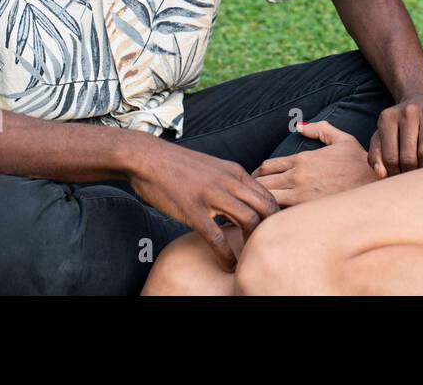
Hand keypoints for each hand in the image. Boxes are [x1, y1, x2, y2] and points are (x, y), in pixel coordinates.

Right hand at [127, 139, 279, 271]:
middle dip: (270, 230)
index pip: (268, 195)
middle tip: (264, 246)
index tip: (271, 232)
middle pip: (266, 207)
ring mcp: (211, 195)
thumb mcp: (213, 167)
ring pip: (248, 220)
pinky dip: (226, 254)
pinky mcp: (193, 210)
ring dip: (252, 242)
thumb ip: (231, 183)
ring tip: (249, 256)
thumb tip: (244, 205)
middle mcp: (228, 181)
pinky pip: (217, 237)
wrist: (148, 158)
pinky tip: (227, 264)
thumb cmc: (179, 166)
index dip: (274, 217)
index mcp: (235, 172)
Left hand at [252, 121, 380, 205]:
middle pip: (260, 183)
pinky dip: (272, 217)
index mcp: (302, 159)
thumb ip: (320, 129)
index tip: (255, 181)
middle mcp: (297, 177)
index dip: (257, 174)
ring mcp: (301, 196)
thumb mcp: (343, 140)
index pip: (267, 166)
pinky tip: (271, 222)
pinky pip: (280, 216)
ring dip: (259, 203)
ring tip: (256, 210)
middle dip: (251, 189)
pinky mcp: (307, 213)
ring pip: (266, 199)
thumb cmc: (361, 165)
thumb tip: (299, 126)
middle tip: (248, 197)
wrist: (377, 187)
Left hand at [367, 90, 422, 175]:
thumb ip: (376, 155)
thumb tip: (381, 174)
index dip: (395, 173)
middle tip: (414, 176)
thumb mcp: (383, 135)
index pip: (390, 158)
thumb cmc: (402, 124)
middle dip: (411, 173)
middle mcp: (407, 112)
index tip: (400, 176)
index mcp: (387, 118)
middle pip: (408, 158)